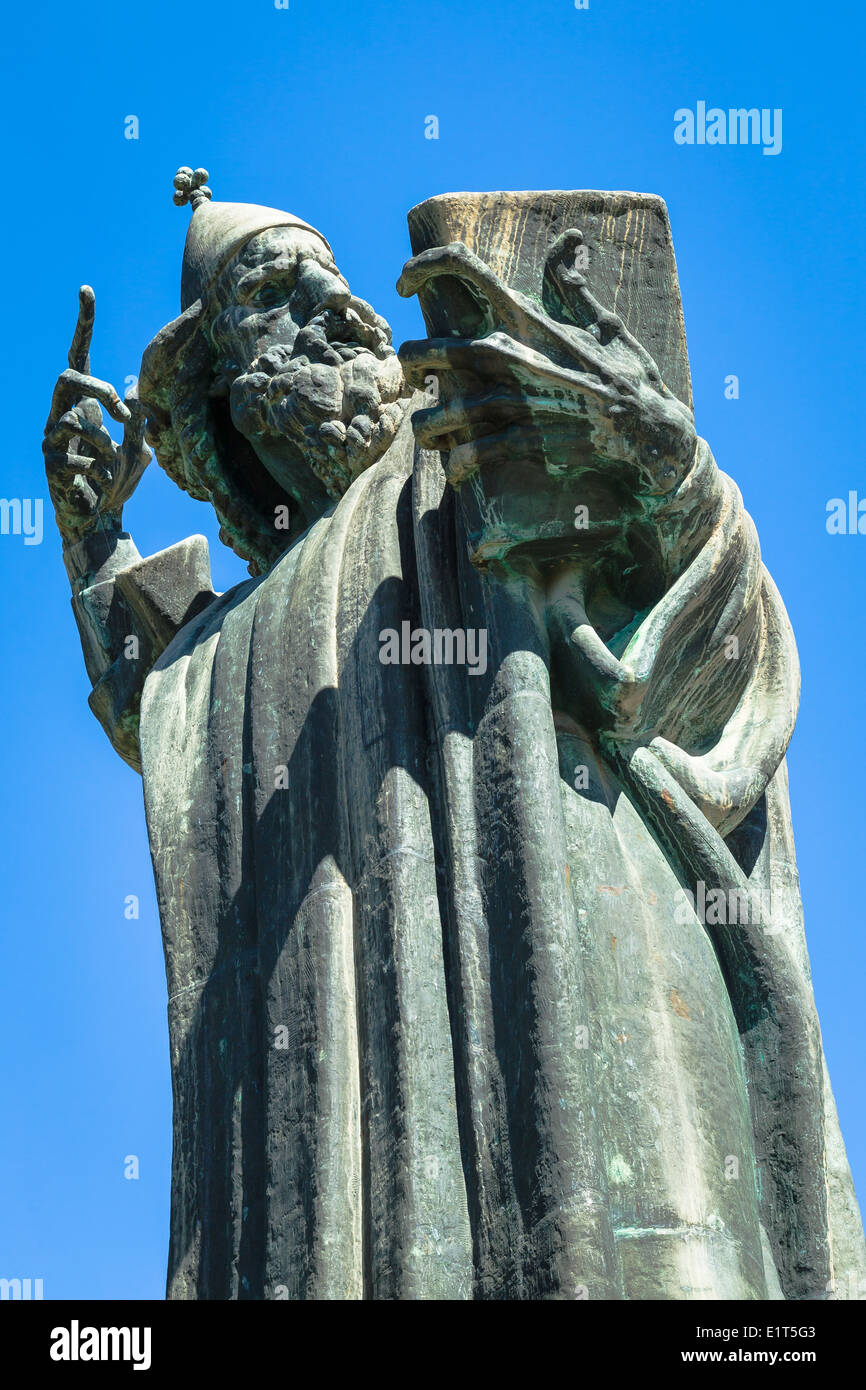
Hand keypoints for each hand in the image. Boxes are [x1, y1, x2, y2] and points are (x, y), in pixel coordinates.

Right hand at [43, 286, 149, 542]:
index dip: (82, 325)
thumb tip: (132, 392)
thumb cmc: (116, 481)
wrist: (98, 519)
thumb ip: (137, 424)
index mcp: (84, 402)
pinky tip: (99, 486)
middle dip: (98, 388)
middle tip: (125, 414)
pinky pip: (76, 455)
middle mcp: (62, 412)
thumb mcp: (137, 450)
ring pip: (76, 420)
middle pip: (67, 375)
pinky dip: (99, 471)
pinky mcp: (48, 460)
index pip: (79, 356)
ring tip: (117, 464)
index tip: (86, 290)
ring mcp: (51, 435)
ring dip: (106, 443)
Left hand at [397, 232, 695, 495]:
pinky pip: (474, 453)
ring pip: (448, 411)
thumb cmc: (627, 377)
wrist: (652, 432)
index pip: (467, 269)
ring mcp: (523, 400)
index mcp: (531, 319)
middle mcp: (519, 355)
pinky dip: (457, 464)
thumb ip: (572, 286)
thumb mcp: (604, 323)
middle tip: (411, 375)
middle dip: (413, 362)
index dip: (425, 265)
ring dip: (427, 426)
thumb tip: (568, 243)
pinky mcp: (530, 441)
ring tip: (427, 433)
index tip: (403, 282)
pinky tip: (454, 469)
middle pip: (439, 349)